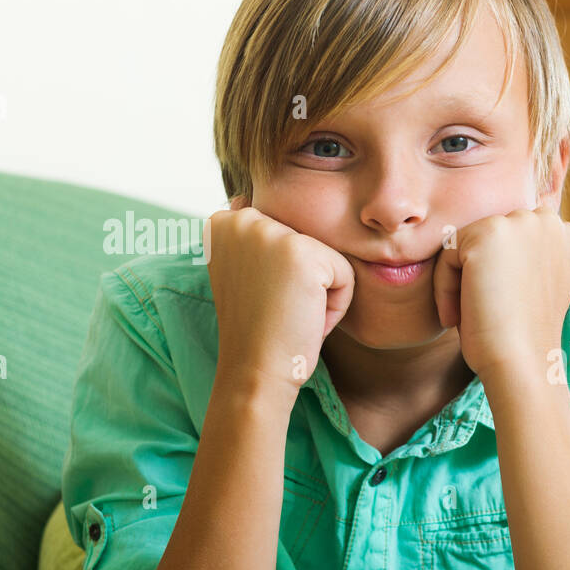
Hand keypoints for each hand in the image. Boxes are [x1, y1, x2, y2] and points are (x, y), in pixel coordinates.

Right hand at [204, 195, 354, 406]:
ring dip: (322, 294)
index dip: (283, 276)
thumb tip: (244, 198)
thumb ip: (253, 239)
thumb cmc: (257, 331)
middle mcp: (241, 218)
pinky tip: (306, 320)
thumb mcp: (243, 275)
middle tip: (277, 310)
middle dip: (305, 282)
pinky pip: (346, 275)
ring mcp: (270, 232)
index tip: (260, 299)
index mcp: (224, 222)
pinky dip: (336, 305)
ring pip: (329, 259)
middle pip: (310, 243)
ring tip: (290, 315)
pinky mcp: (302, 253)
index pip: (286, 233)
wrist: (255, 371)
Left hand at [432, 207, 569, 380]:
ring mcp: (520, 222)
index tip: (499, 309)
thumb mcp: (534, 288)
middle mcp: (549, 222)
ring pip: (467, 244)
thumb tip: (485, 249)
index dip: (501, 275)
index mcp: (567, 236)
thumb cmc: (524, 338)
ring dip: (460, 280)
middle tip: (482, 313)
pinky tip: (457, 317)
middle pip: (490, 237)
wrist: (521, 361)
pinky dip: (444, 287)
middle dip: (480, 272)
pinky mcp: (488, 232)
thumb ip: (522, 259)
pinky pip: (448, 253)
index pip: (515, 239)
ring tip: (469, 315)